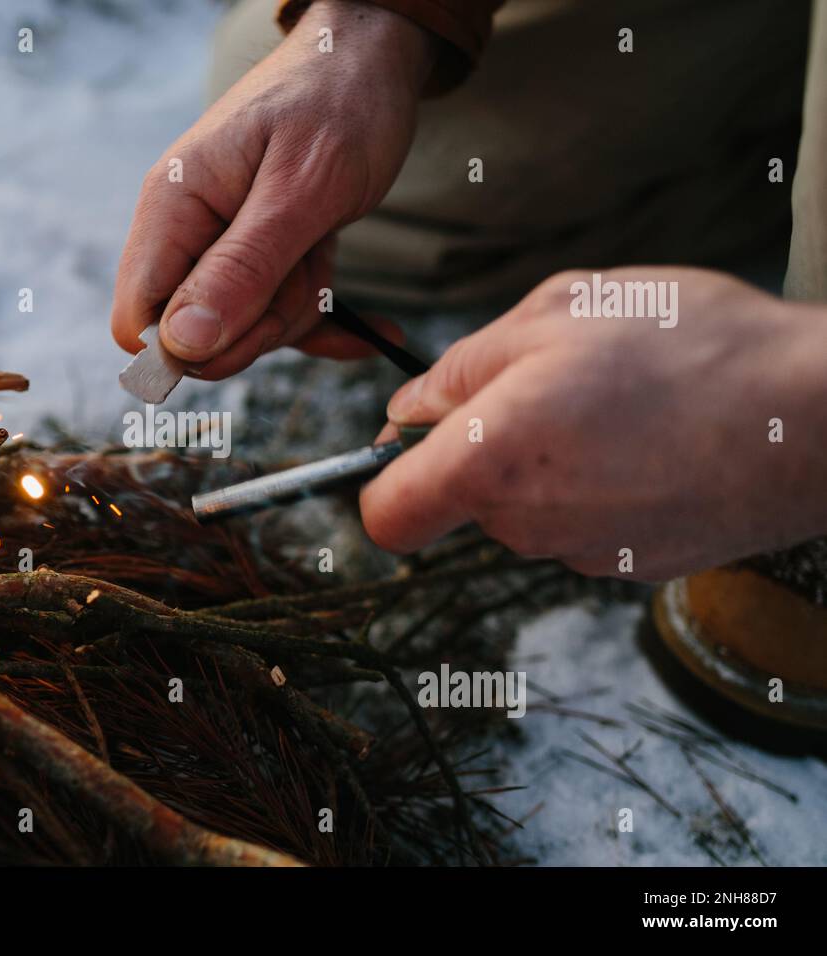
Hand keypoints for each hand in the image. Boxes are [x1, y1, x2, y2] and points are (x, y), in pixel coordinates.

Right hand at [111, 0, 436, 379]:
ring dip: (300, 306)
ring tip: (326, 246)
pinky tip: (374, 331)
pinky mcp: (258, 256)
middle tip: (308, 263)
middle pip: (198, 336)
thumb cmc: (339, 102)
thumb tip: (181, 346)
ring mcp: (221, 246)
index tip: (252, 323)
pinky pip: (277, 316)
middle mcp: (186, 231)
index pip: (137, 320)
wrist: (371, 56)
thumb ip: (243, 269)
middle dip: (263, 322)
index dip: (187, 349)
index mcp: (173, 208)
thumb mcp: (302, 190)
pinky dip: (324, 323)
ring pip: (244, 330)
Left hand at [360, 267, 826, 579]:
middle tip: (553, 379)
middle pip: (461, 498)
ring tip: (618, 403)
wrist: (823, 415)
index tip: (409, 438)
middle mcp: (527, 524)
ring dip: (545, 458)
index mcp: (491, 459)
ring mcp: (583, 554)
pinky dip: (596, 484)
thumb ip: (462, 366)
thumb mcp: (559, 311)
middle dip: (482, 442)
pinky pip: (580, 522)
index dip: (383, 476)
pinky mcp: (633, 567)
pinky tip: (652, 439)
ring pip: (523, 507)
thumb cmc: (692, 346)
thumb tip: (407, 410)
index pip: (385, 516)